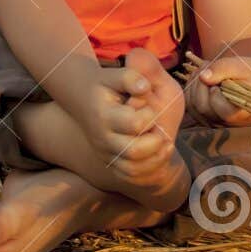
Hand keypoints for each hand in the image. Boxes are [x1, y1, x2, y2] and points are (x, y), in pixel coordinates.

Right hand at [69, 55, 174, 170]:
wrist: (84, 100)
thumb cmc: (106, 86)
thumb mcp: (116, 75)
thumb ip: (130, 77)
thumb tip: (144, 87)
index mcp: (104, 116)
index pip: (133, 123)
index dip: (149, 115)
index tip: (151, 107)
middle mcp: (103, 138)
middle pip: (133, 151)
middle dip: (154, 143)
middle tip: (161, 130)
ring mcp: (106, 153)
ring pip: (132, 169)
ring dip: (155, 160)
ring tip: (166, 144)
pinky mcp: (111, 162)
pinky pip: (131, 176)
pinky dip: (149, 170)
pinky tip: (159, 154)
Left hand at [187, 51, 250, 126]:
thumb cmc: (250, 72)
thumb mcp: (241, 65)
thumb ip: (223, 68)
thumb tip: (203, 77)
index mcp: (244, 114)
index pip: (223, 111)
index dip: (216, 94)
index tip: (221, 80)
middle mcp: (228, 123)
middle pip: (203, 108)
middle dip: (201, 83)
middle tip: (208, 64)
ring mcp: (215, 122)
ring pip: (193, 106)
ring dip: (194, 83)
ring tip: (206, 68)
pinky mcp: (204, 117)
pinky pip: (188, 105)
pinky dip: (190, 87)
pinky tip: (200, 77)